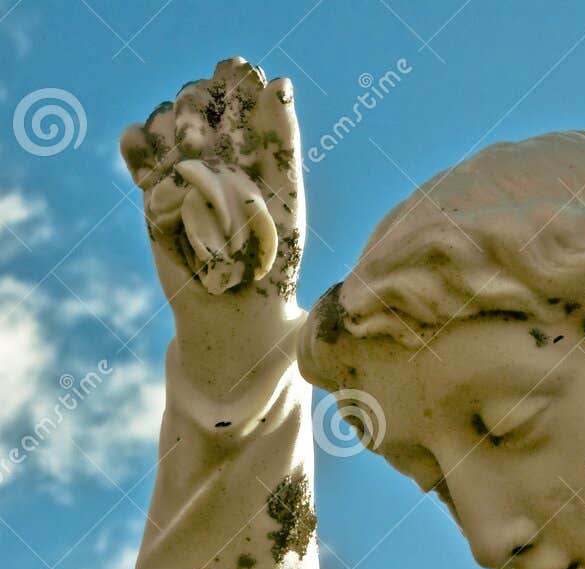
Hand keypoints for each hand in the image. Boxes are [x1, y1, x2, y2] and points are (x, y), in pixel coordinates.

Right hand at [120, 58, 305, 387]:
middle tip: (204, 139)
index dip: (244, 82)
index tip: (252, 86)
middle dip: (201, 103)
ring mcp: (187, 165)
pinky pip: (137, 144)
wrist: (235, 308)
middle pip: (203, 96)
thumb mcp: (286, 200)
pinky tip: (149, 163)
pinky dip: (138, 145)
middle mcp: (225, 152)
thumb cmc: (273, 264)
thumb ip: (282, 142)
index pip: (250, 93)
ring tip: (188, 154)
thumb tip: (281, 84)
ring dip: (174, 123)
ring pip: (170, 115)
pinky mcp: (153, 185)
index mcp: (263, 150)